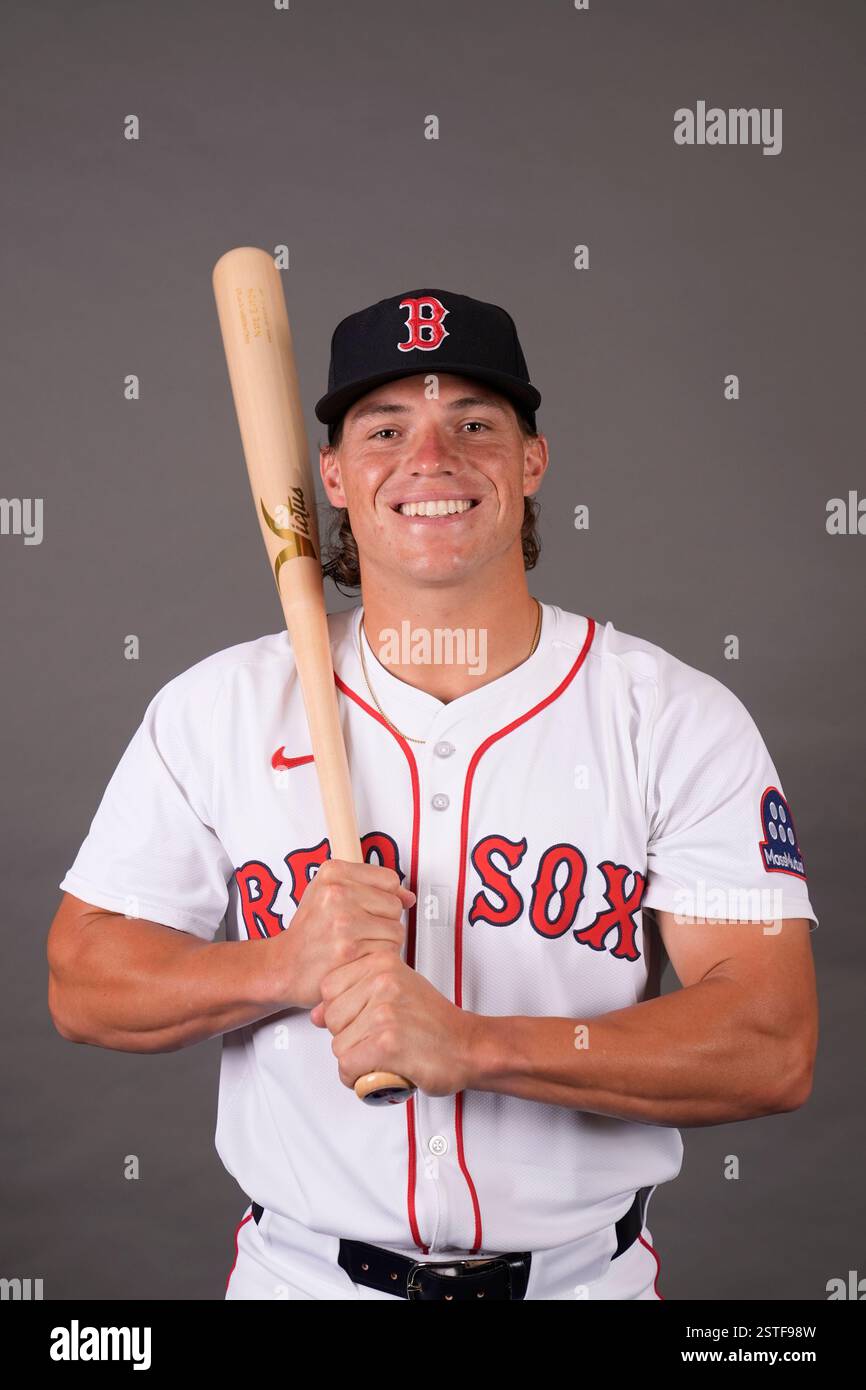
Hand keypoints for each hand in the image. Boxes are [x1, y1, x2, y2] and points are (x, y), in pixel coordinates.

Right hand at [267, 858, 414, 1009]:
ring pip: (396, 930)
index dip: (383, 898)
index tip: (368, 908)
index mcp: (333, 872)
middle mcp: (337, 893)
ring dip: (382, 943)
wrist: (283, 966)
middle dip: (383, 921)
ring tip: (358, 945)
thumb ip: (370, 887)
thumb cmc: (308, 932)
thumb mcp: (329, 894)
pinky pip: (389, 951)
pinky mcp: (350, 948)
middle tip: (358, 931)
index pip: (389, 879)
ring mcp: (344, 920)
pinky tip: (358, 958)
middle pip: (394, 905)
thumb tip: (408, 896)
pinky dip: (377, 959)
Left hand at [310, 950, 480, 1096]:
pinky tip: (382, 1070)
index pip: (328, 987)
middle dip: (350, 1037)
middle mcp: (381, 981)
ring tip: (385, 1054)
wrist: (469, 1046)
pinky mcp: (386, 1043)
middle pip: (330, 1018)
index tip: (367, 1018)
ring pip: (338, 1046)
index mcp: (381, 962)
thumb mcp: (395, 992)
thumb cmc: (434, 1023)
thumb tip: (315, 1014)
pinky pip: (348, 1067)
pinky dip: (360, 1079)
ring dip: (357, 1060)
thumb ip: (354, 996)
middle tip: (380, 1039)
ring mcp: (384, 1011)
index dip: (344, 1011)